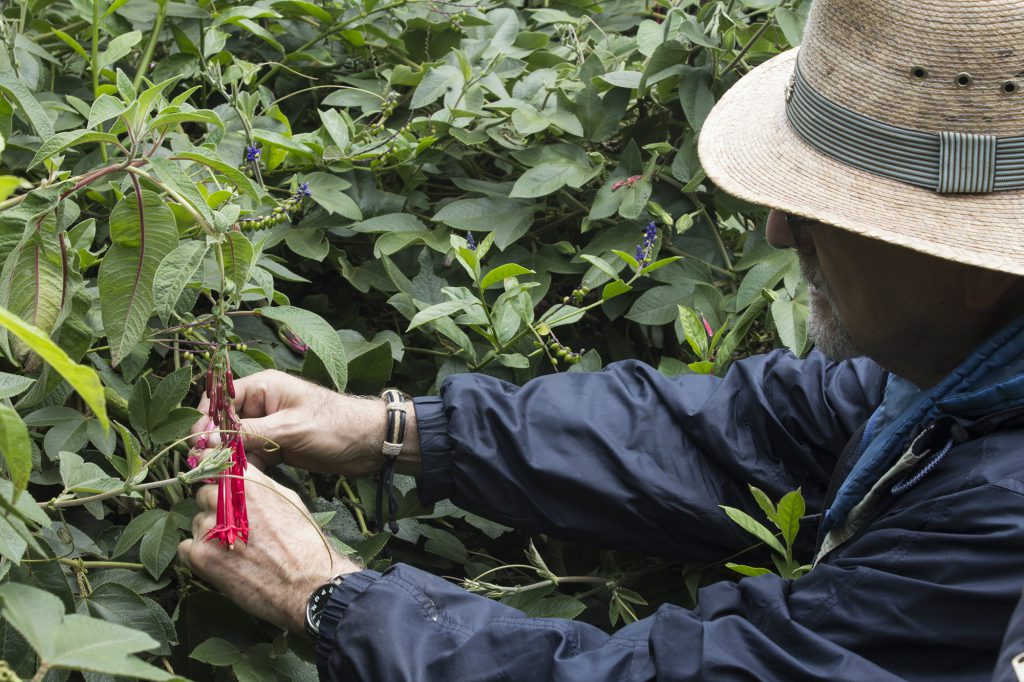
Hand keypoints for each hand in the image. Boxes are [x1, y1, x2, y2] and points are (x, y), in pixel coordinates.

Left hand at [176, 462, 359, 633]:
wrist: (306, 582)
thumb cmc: (302, 542)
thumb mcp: (287, 499)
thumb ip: (258, 485)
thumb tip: (241, 477)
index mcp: (244, 481)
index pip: (214, 465)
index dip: (214, 473)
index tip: (216, 482)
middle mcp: (222, 499)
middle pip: (204, 496)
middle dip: (216, 510)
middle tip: (238, 529)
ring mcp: (208, 527)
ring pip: (198, 524)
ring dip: (211, 534)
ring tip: (238, 552)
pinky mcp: (200, 556)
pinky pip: (186, 549)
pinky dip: (200, 556)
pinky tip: (224, 564)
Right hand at [191, 369, 388, 475]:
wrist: (369, 443)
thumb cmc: (334, 425)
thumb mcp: (289, 428)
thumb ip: (249, 434)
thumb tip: (208, 440)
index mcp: (263, 387)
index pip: (220, 400)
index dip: (206, 422)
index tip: (198, 446)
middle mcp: (262, 405)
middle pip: (225, 424)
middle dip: (215, 445)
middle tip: (205, 469)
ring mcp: (270, 427)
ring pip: (237, 444)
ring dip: (229, 460)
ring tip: (220, 480)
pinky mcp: (278, 446)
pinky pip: (253, 457)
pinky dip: (246, 469)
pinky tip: (241, 483)